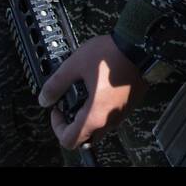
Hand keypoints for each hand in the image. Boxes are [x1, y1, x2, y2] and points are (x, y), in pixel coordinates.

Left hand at [38, 34, 145, 148]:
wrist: (141, 45)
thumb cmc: (111, 55)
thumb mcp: (75, 65)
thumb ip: (56, 84)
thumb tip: (45, 98)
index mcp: (95, 115)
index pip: (69, 139)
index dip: (57, 126)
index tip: (57, 109)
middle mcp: (110, 119)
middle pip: (86, 135)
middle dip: (74, 123)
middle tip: (70, 103)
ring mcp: (123, 112)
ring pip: (100, 125)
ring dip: (88, 115)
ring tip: (85, 91)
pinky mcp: (130, 103)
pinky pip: (112, 114)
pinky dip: (102, 107)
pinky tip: (99, 87)